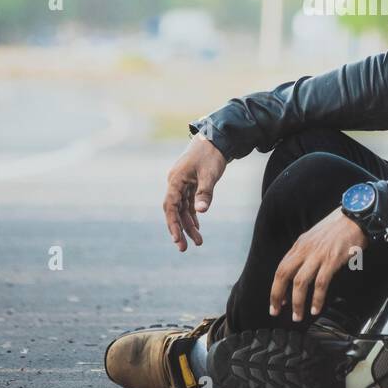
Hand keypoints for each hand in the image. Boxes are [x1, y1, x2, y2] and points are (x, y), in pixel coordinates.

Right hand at [161, 133, 226, 251]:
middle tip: (184, 248)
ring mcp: (182, 183)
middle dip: (179, 229)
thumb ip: (205, 193)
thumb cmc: (212, 155)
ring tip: (198, 242)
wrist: (216, 138)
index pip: (171, 207)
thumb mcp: (210, 174)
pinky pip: (188, 203)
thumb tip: (201, 212)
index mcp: (175, 180)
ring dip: (188, 224)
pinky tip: (197, 226)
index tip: (177, 239)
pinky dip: (192, 214)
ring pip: (182, 208)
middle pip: (174, 211)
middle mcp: (175, 183)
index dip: (173, 224)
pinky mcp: (190, 183)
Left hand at [270, 208, 369, 321]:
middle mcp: (305, 249)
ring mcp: (318, 255)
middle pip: (284, 275)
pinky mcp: (332, 260)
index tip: (276, 301)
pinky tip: (315, 308)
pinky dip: (317, 299)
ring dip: (297, 302)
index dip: (276, 287)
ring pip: (300, 282)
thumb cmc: (338, 228)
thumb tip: (300, 272)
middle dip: (277, 296)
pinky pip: (321, 283)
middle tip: (276, 311)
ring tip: (298, 316)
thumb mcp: (315, 237)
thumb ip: (306, 253)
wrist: (356, 217)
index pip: (281, 268)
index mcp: (300, 245)